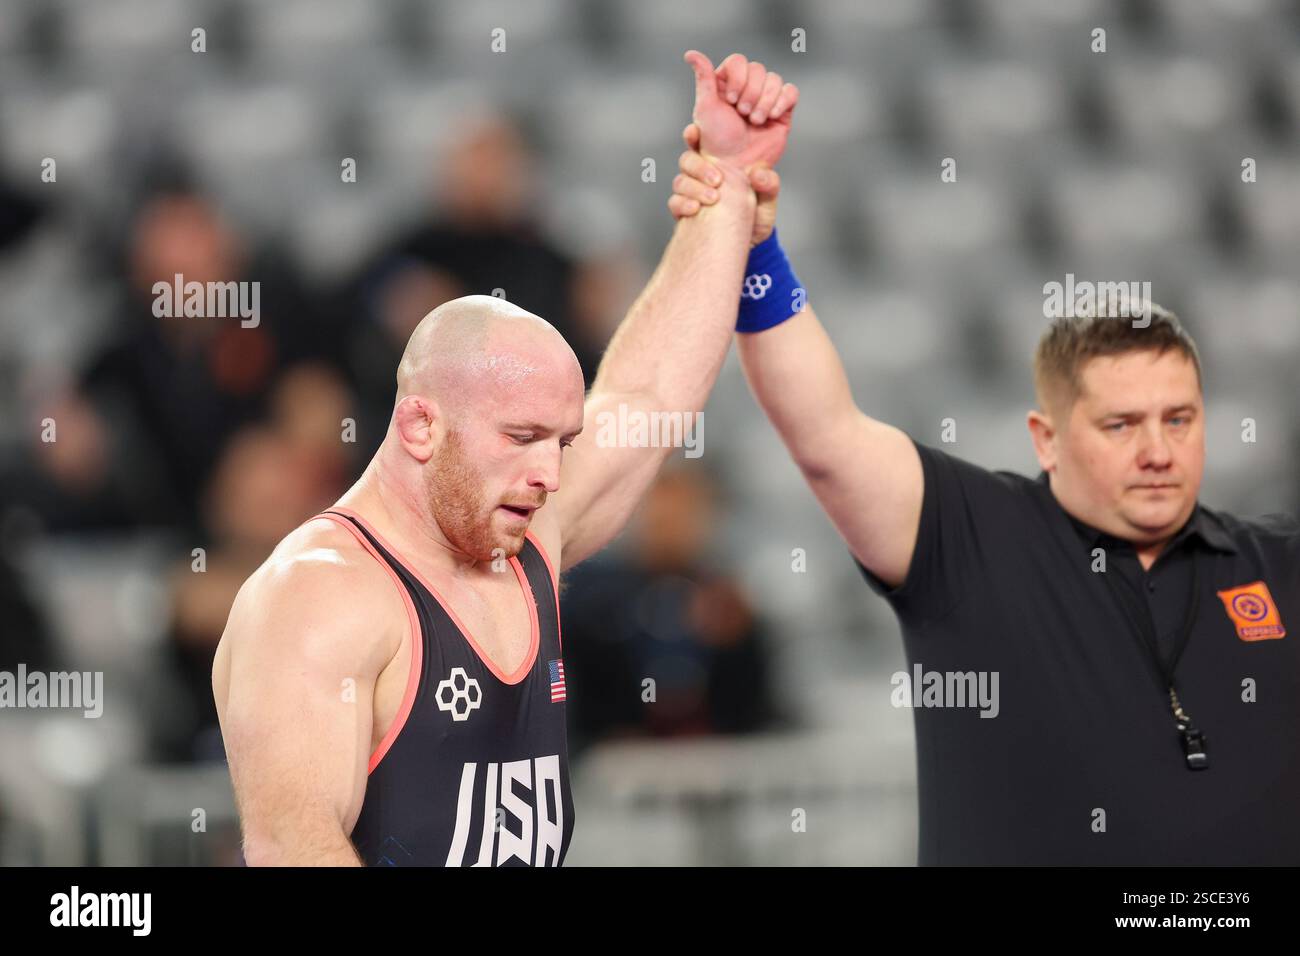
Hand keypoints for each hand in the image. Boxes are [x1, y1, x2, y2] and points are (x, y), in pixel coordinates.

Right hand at [669, 123, 781, 245]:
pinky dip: (683, 204)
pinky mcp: (684, 212)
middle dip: (699, 167)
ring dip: (694, 187)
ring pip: (680, 181)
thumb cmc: (757, 217)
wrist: (746, 246)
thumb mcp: (768, 200)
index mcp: (721, 164)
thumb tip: (758, 174)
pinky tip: (695, 209)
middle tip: (717, 180)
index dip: (694, 135)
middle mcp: (702, 175)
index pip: (702, 143)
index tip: (694, 132)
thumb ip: (769, 184)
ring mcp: (691, 193)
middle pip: (687, 160)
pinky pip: (674, 203)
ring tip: (713, 199)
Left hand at [684, 50, 798, 174]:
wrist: (736, 167)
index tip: (731, 101)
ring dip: (765, 101)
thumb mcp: (705, 107)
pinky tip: (772, 116)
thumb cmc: (717, 141)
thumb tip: (690, 53)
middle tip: (742, 114)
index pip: (739, 61)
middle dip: (751, 93)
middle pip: (758, 68)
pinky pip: (791, 91)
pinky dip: (782, 101)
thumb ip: (703, 78)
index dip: (738, 78)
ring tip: (755, 121)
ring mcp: (766, 99)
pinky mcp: (782, 111)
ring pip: (775, 79)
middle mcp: (747, 88)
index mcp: (727, 83)